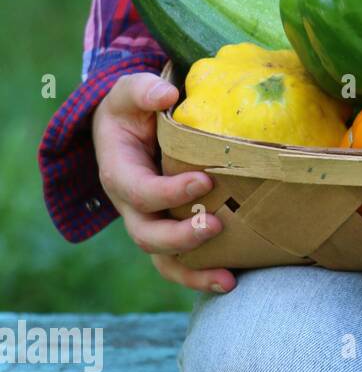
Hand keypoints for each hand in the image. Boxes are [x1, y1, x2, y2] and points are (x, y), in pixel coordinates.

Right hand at [92, 73, 234, 293]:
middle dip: (181, 236)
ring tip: (228, 278)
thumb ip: (143, 89)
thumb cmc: (134, 110)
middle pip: (147, 235)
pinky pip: (181, 265)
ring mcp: (150, 224)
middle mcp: (131, 208)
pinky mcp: (171, 233)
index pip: (139, 191)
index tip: (206, 180)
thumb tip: (166, 93)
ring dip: (194, 271)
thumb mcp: (129, 92)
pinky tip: (232, 282)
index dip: (169, 192)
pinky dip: (202, 277)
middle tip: (216, 225)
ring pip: (163, 260)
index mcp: (119, 174)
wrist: (132, 131)